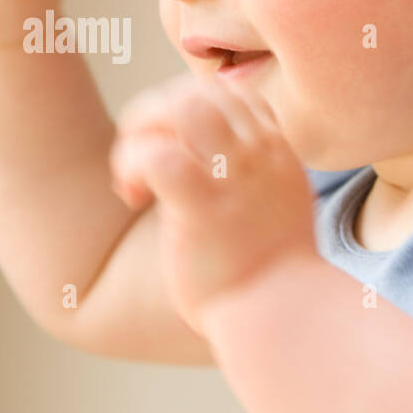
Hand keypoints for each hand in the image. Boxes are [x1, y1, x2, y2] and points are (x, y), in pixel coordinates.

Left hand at [108, 73, 317, 334]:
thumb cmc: (271, 279)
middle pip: (199, 92)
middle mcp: (261, 156)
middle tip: (140, 161)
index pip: (231, 95)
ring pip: (179, 107)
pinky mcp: (202, 208)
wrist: (282, 320)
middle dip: (154, 114)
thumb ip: (257, 178)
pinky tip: (132, 194)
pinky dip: (131, 164)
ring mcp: (235, 179)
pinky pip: (156, 155)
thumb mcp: (278, 210)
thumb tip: (223, 161)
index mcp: (278, 154)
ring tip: (133, 176)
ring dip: (141, 131)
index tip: (174, 153)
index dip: (188, 110)